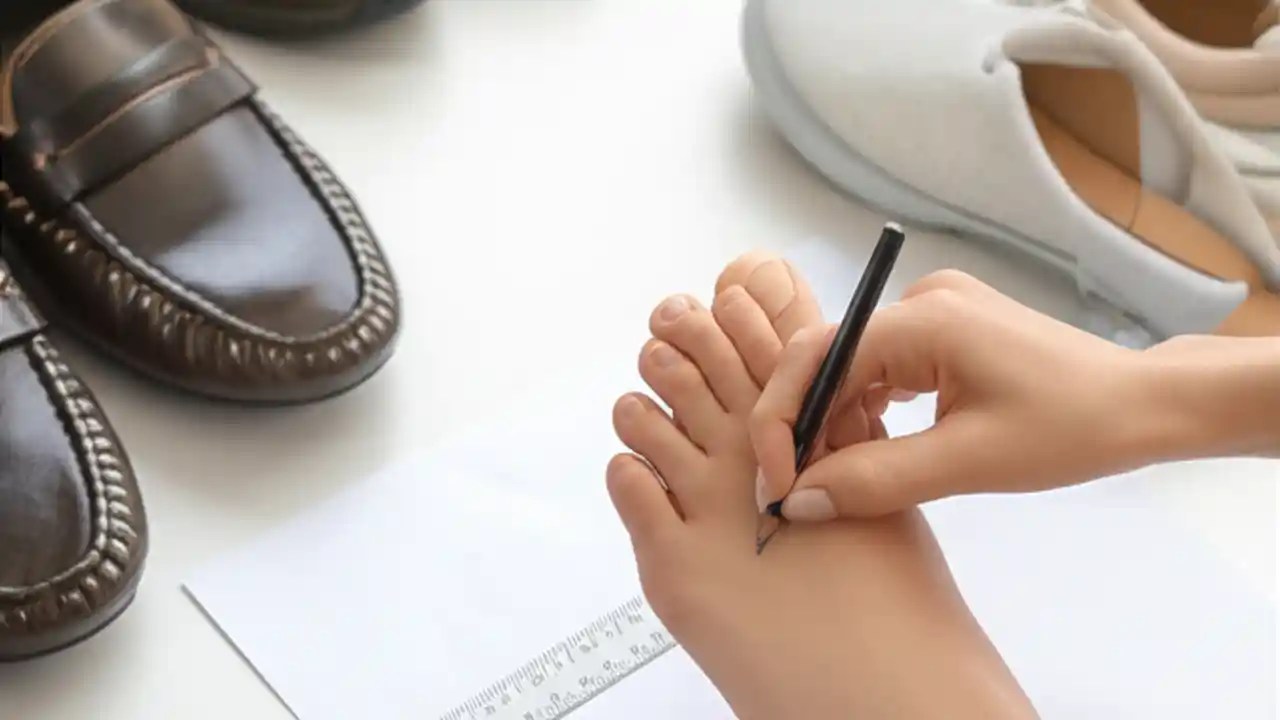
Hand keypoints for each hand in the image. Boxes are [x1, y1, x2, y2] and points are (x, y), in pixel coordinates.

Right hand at [750, 270, 1212, 519]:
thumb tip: (799, 504)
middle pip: (828, 362)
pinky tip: (872, 453)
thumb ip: (875, 480)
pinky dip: (868, 414)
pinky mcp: (948, 333)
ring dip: (837, 426)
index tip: (776, 484)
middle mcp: (920, 301)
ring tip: (838, 482)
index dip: (781, 421)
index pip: (815, 359)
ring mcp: (935, 313)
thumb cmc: (1071, 428)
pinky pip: (882, 371)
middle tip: (800, 496)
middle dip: (806, 428)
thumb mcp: (968, 462)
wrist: (1146, 405)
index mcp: (922, 318)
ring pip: (853, 370)